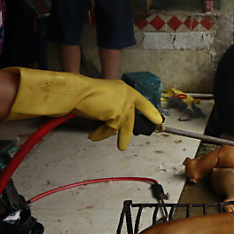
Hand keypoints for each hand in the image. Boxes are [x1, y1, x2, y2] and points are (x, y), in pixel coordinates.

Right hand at [4, 68, 161, 149]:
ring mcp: (123, 104)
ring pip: (121, 126)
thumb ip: (112, 105)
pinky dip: (101, 134)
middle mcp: (126, 94)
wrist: (76, 92)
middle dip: (127, 134)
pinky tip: (92, 134)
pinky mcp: (117, 114)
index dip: (149, 110)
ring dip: (107, 134)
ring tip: (98, 137)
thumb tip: (114, 120)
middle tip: (125, 144)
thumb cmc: (82, 93)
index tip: (157, 119)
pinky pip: (111, 129)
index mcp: (123, 88)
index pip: (140, 100)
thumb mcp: (103, 98)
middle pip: (131, 117)